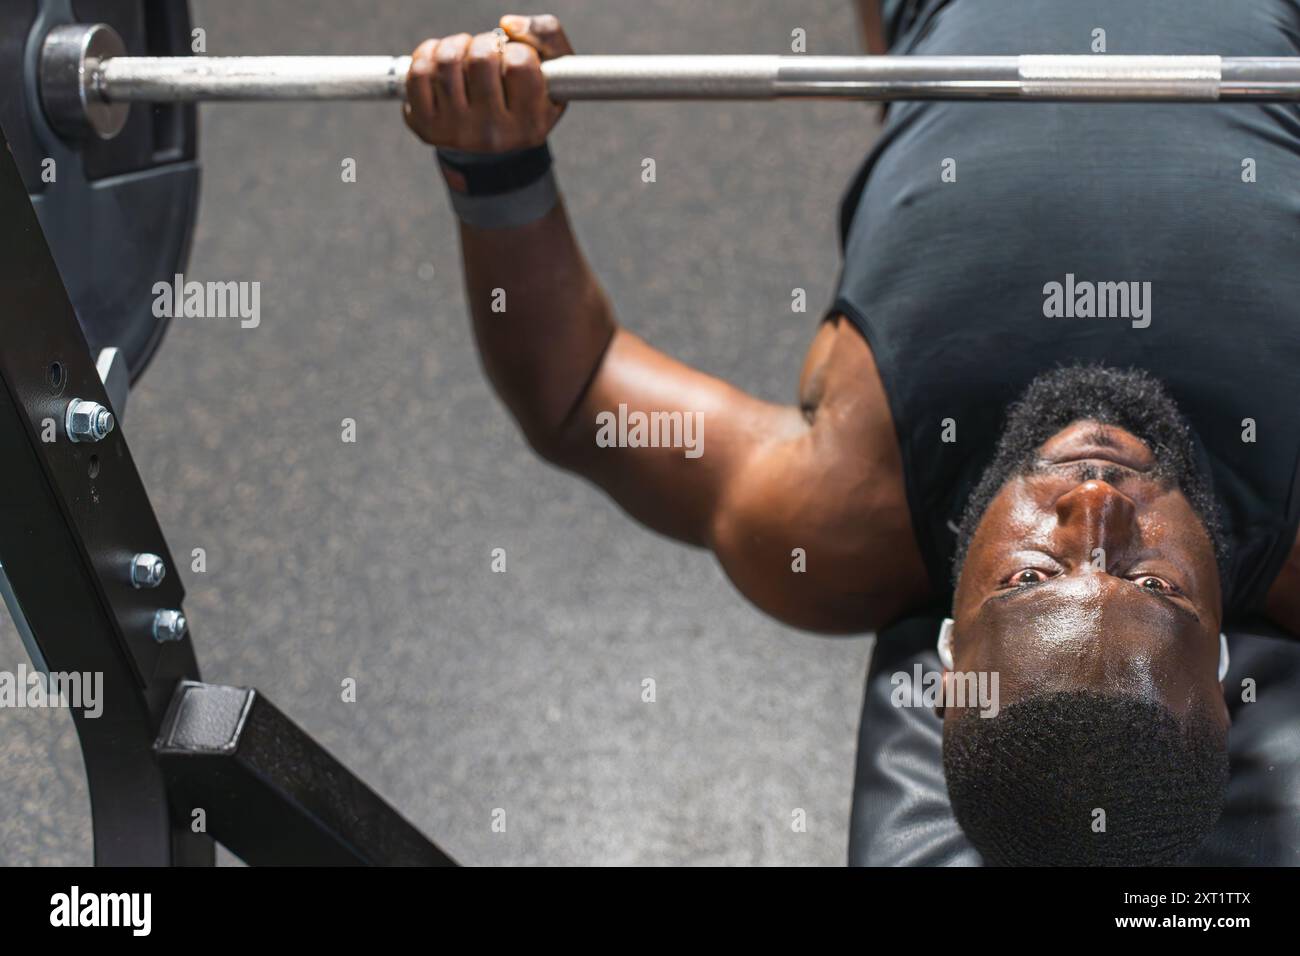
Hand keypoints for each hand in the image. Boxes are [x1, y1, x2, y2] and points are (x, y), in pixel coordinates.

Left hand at [404, 14, 573, 151]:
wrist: (493, 139)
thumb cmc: (526, 96)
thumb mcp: (554, 70)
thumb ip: (547, 34)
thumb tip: (507, 24)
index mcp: (530, 125)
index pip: (519, 63)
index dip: (519, 50)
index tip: (517, 59)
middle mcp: (494, 135)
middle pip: (481, 58)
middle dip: (485, 43)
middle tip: (489, 53)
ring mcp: (457, 133)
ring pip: (447, 60)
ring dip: (457, 44)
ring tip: (466, 55)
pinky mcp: (428, 127)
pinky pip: (419, 72)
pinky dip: (429, 54)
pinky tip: (441, 62)